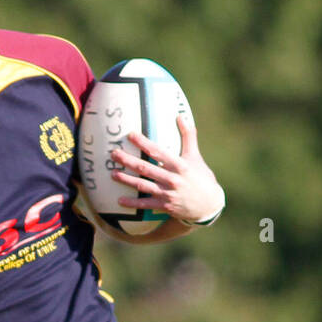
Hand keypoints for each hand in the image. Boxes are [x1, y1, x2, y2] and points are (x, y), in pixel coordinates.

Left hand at [109, 116, 223, 223]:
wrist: (209, 205)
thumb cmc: (201, 177)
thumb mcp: (195, 156)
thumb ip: (188, 135)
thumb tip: (181, 115)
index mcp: (179, 165)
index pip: (158, 151)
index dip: (143, 142)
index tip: (130, 135)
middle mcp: (172, 179)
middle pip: (145, 168)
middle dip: (128, 160)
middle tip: (114, 153)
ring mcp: (168, 194)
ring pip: (143, 185)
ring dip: (126, 180)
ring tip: (113, 174)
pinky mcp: (165, 206)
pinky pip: (146, 205)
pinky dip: (133, 203)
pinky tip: (119, 200)